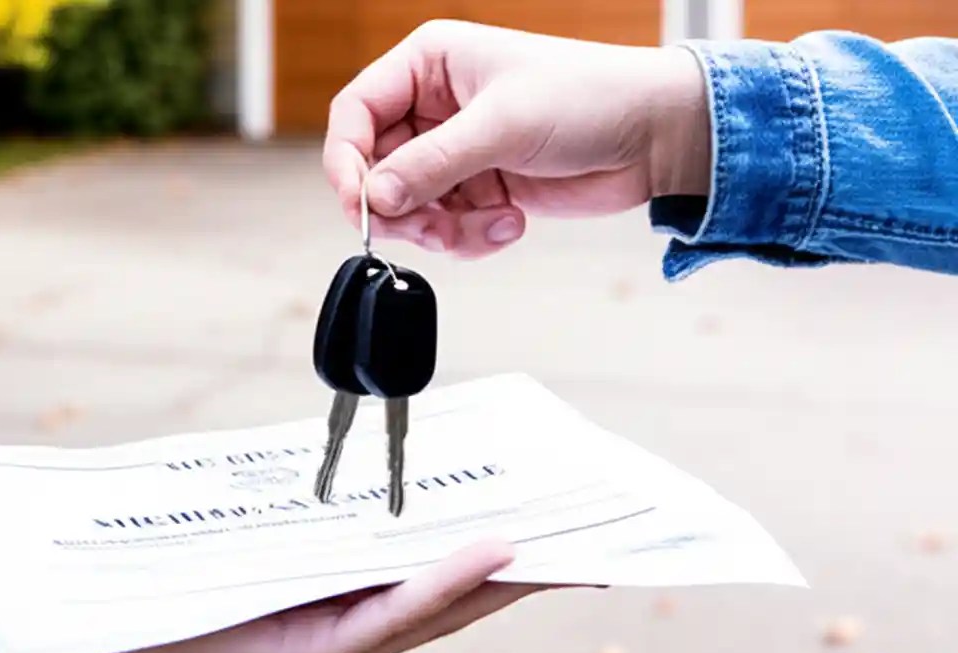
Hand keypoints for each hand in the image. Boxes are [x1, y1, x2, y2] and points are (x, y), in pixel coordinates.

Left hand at [51, 539, 553, 652]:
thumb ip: (322, 494)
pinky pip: (390, 617)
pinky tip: (497, 555)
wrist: (85, 598)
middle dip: (533, 566)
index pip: (438, 567)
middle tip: (603, 532)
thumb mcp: (262, 512)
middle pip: (456, 593)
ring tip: (576, 546)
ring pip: (438, 611)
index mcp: (338, 594)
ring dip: (511, 580)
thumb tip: (371, 449)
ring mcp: (329, 648)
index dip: (509, 545)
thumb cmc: (170, 549)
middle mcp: (342, 627)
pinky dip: (447, 587)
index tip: (566, 511)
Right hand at [323, 20, 710, 258]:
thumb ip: (431, 164)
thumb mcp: (501, 124)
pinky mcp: (480, 188)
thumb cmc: (591, 95)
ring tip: (486, 220)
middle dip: (401, 207)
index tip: (361, 202)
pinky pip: (446, 226)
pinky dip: (471, 236)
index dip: (348, 161)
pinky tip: (510, 222)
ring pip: (410, 207)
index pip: (357, 113)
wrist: (655, 135)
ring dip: (442, 228)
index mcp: (430, 65)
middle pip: (376, 170)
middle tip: (427, 225)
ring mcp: (457, 151)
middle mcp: (436, 106)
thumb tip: (376, 198)